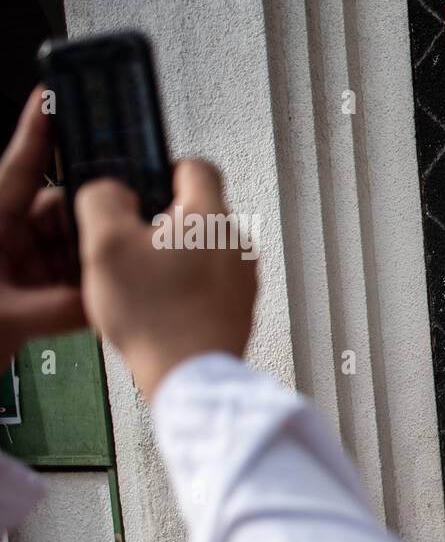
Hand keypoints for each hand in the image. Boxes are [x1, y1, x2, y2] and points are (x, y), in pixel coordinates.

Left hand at [0, 87, 86, 363]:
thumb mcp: (7, 318)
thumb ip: (61, 307)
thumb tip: (104, 298)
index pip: (19, 166)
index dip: (39, 129)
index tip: (55, 95)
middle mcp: (6, 239)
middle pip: (58, 209)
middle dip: (89, 219)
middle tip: (117, 227)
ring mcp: (18, 262)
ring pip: (69, 243)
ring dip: (88, 257)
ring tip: (104, 274)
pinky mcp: (30, 286)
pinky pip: (69, 272)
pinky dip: (85, 280)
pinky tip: (98, 291)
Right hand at [76, 159, 257, 400]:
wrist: (189, 374)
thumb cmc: (156, 315)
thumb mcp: (105, 243)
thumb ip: (104, 199)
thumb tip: (112, 190)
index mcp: (211, 216)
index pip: (196, 166)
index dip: (162, 171)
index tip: (143, 188)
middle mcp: (238, 243)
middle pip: (198, 211)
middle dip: (162, 222)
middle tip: (134, 245)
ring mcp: (244, 277)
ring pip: (203, 249)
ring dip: (174, 257)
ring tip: (146, 281)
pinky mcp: (240, 306)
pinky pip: (210, 282)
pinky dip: (186, 286)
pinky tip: (162, 306)